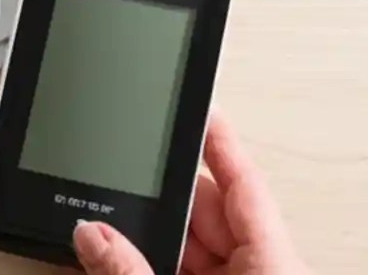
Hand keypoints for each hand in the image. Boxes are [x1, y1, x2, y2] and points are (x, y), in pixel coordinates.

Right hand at [73, 114, 308, 274]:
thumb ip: (130, 272)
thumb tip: (92, 233)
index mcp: (275, 269)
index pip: (246, 186)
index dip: (220, 143)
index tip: (202, 108)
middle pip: (211, 216)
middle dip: (163, 203)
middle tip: (121, 184)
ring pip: (194, 250)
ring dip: (153, 242)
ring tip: (109, 234)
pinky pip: (189, 274)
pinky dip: (155, 266)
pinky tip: (120, 261)